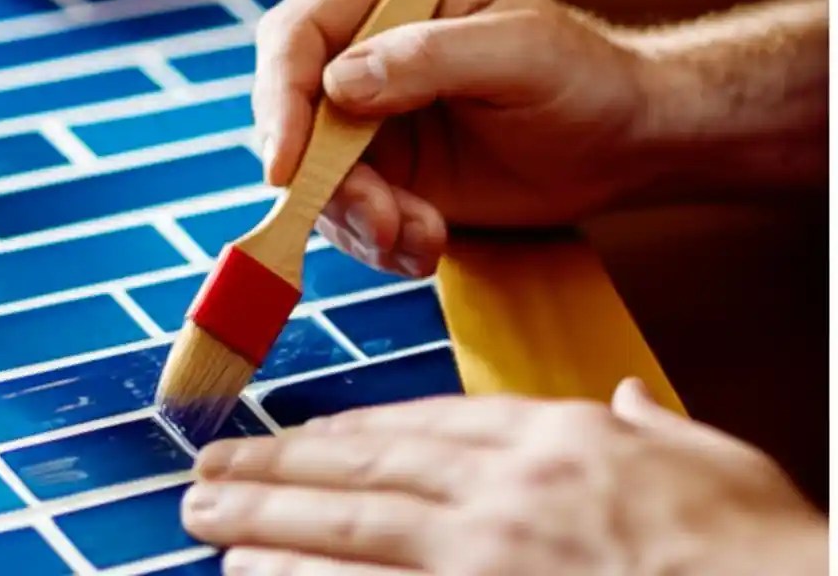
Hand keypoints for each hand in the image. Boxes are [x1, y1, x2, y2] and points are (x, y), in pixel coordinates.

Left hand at [181, 379, 825, 574]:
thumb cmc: (756, 548)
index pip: (423, 424)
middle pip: (361, 474)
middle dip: (274, 469)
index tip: (300, 436)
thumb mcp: (711, 457)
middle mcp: (503, 497)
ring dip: (266, 525)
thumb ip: (647, 426)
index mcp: (552, 442)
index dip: (347, 429)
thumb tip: (623, 403)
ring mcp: (483, 563)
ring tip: (208, 519)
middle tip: (208, 467)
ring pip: (346, 536)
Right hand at [254, 0, 663, 277]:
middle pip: (290, 114)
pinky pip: (345, 216)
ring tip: (421, 236)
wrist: (617, 143)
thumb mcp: (519, 53)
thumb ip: (430, 57)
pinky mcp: (380, 171)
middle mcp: (360, 49)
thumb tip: (339, 84)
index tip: (289, 167)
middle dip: (324, 180)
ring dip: (358, 221)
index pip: (297, 35)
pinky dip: (378, 242)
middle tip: (381, 221)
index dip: (280, 99)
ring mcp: (363, 116)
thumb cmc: (581, 77)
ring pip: (311, 177)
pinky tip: (428, 245)